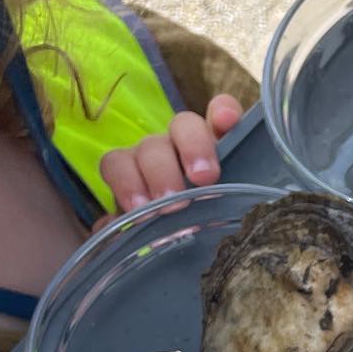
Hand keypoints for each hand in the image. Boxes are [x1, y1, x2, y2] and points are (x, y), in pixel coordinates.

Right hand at [98, 94, 241, 213]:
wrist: (158, 239)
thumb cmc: (203, 220)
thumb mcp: (225, 213)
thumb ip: (233, 205)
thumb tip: (239, 221)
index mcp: (215, 148)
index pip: (222, 114)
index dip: (224, 111)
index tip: (227, 120)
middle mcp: (181, 143)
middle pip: (183, 125)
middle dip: (194, 147)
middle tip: (204, 179)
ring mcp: (149, 153)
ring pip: (150, 146)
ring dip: (158, 172)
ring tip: (164, 206)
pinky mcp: (119, 169)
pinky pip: (113, 164)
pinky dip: (124, 185)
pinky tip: (135, 210)